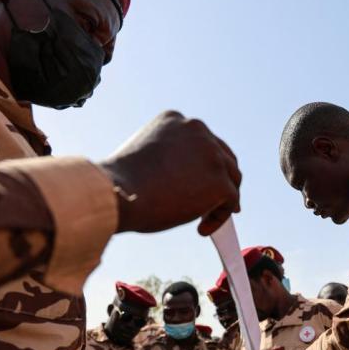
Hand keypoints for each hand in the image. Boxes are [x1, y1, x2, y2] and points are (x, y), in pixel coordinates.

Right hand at [100, 111, 241, 235]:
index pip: (201, 141)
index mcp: (176, 120)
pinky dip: (219, 217)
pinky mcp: (219, 181)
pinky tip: (201, 229)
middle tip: (220, 200)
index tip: (204, 178)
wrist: (117, 193)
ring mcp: (212, 155)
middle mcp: (197, 130)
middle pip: (223, 156)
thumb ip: (169, 161)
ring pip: (231, 178)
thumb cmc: (121, 183)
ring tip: (207, 219)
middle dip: (223, 179)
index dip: (206, 163)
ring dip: (223, 199)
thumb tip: (188, 185)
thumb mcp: (145, 158)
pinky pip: (230, 201)